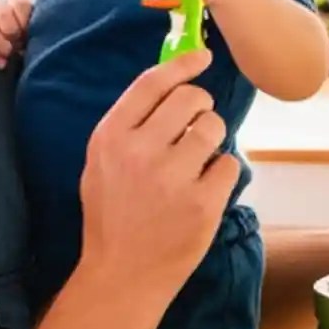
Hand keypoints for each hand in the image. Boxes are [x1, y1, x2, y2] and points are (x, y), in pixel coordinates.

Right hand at [77, 50, 238, 306]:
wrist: (121, 272)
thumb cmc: (111, 213)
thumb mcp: (100, 161)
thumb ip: (129, 124)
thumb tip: (169, 82)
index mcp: (111, 136)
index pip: (152, 83)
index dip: (182, 65)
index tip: (202, 56)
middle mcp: (140, 151)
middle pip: (190, 99)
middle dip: (200, 106)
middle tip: (196, 123)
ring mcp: (172, 178)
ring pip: (213, 128)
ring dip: (211, 138)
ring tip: (196, 161)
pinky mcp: (202, 204)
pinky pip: (228, 164)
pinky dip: (220, 173)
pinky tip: (203, 188)